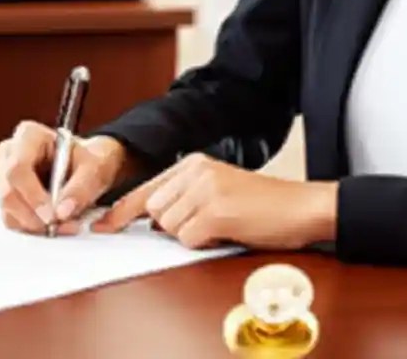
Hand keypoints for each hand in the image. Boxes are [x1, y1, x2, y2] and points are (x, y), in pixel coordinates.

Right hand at [0, 121, 130, 234]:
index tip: (52, 215)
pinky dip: (32, 228)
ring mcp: (5, 177)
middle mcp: (10, 154)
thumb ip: (81, 188)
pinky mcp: (8, 197)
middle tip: (58, 226)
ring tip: (62, 226)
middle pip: (8, 191)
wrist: (85, 169)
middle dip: (33, 215)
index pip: (18, 167)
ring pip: (7, 209)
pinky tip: (52, 225)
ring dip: (34, 224)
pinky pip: (11, 219)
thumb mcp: (94, 168)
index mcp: (29, 136)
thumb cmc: (86, 161)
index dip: (32, 194)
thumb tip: (62, 212)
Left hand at [91, 153, 337, 250]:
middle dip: (173, 226)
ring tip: (222, 226)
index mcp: (194, 164)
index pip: (146, 188)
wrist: (303, 207)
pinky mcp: (216, 209)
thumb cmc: (264, 206)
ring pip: (169, 226)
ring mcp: (205, 188)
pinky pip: (188, 238)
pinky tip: (227, 231)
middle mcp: (196, 171)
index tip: (103, 225)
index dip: (122, 211)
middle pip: (154, 210)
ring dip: (191, 235)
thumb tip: (153, 222)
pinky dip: (205, 243)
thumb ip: (185, 200)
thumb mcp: (219, 192)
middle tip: (207, 226)